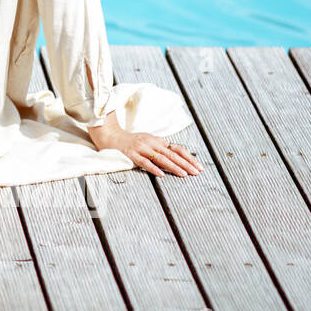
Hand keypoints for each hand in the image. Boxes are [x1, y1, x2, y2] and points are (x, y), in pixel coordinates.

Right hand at [88, 119, 202, 177]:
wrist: (111, 136)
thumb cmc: (131, 141)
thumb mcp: (149, 141)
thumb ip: (161, 147)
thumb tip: (178, 155)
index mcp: (158, 140)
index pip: (177, 149)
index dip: (189, 157)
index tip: (199, 166)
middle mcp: (151, 143)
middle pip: (172, 154)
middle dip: (186, 164)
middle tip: (196, 172)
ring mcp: (141, 148)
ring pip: (161, 158)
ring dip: (173, 167)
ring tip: (184, 174)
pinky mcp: (131, 154)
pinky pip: (144, 162)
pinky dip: (153, 168)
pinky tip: (161, 174)